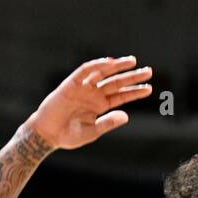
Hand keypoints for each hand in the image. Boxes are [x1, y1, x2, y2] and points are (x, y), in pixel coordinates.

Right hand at [28, 56, 151, 149]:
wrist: (48, 134)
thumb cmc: (69, 135)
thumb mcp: (92, 131)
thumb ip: (108, 123)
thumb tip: (127, 116)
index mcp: (100, 106)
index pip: (121, 96)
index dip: (134, 92)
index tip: (149, 89)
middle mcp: (94, 94)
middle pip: (116, 82)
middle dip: (132, 76)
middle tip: (149, 71)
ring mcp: (83, 87)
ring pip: (103, 73)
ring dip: (117, 67)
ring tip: (133, 62)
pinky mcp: (71, 83)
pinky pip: (85, 71)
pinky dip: (96, 65)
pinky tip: (109, 62)